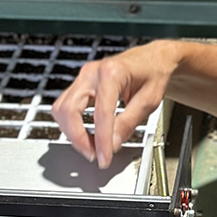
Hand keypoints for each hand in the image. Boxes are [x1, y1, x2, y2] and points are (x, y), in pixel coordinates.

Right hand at [52, 40, 179, 168]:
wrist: (153, 58)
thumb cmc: (154, 72)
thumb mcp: (149, 101)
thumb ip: (128, 123)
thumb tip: (111, 144)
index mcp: (112, 73)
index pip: (100, 113)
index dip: (100, 140)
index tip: (104, 158)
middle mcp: (92, 73)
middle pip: (69, 110)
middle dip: (78, 138)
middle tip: (94, 155)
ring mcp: (83, 77)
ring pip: (62, 109)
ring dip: (72, 132)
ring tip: (91, 146)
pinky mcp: (80, 84)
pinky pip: (66, 106)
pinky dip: (72, 124)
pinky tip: (87, 134)